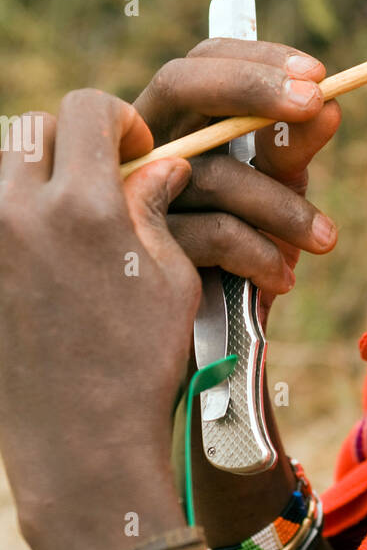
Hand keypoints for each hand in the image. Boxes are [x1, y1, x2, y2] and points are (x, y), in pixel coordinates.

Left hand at [0, 90, 197, 549]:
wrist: (78, 439)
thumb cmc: (137, 364)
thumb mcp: (168, 279)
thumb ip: (154, 208)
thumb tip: (160, 165)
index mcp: (84, 207)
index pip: (86, 110)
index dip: (117, 121)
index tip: (135, 149)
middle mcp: (20, 213)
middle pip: (31, 130)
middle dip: (68, 144)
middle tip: (97, 179)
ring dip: (31, 177)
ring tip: (65, 216)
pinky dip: (12, 219)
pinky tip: (39, 251)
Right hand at [134, 39, 341, 312]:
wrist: (205, 344)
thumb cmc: (238, 257)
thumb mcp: (272, 196)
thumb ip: (290, 152)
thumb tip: (329, 106)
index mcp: (174, 126)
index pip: (200, 62)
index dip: (257, 60)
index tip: (319, 76)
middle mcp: (145, 150)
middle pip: (178, 85)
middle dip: (252, 86)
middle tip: (319, 102)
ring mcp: (134, 197)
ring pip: (211, 172)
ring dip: (282, 204)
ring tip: (325, 239)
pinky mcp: (140, 249)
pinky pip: (211, 235)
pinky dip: (260, 252)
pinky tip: (284, 277)